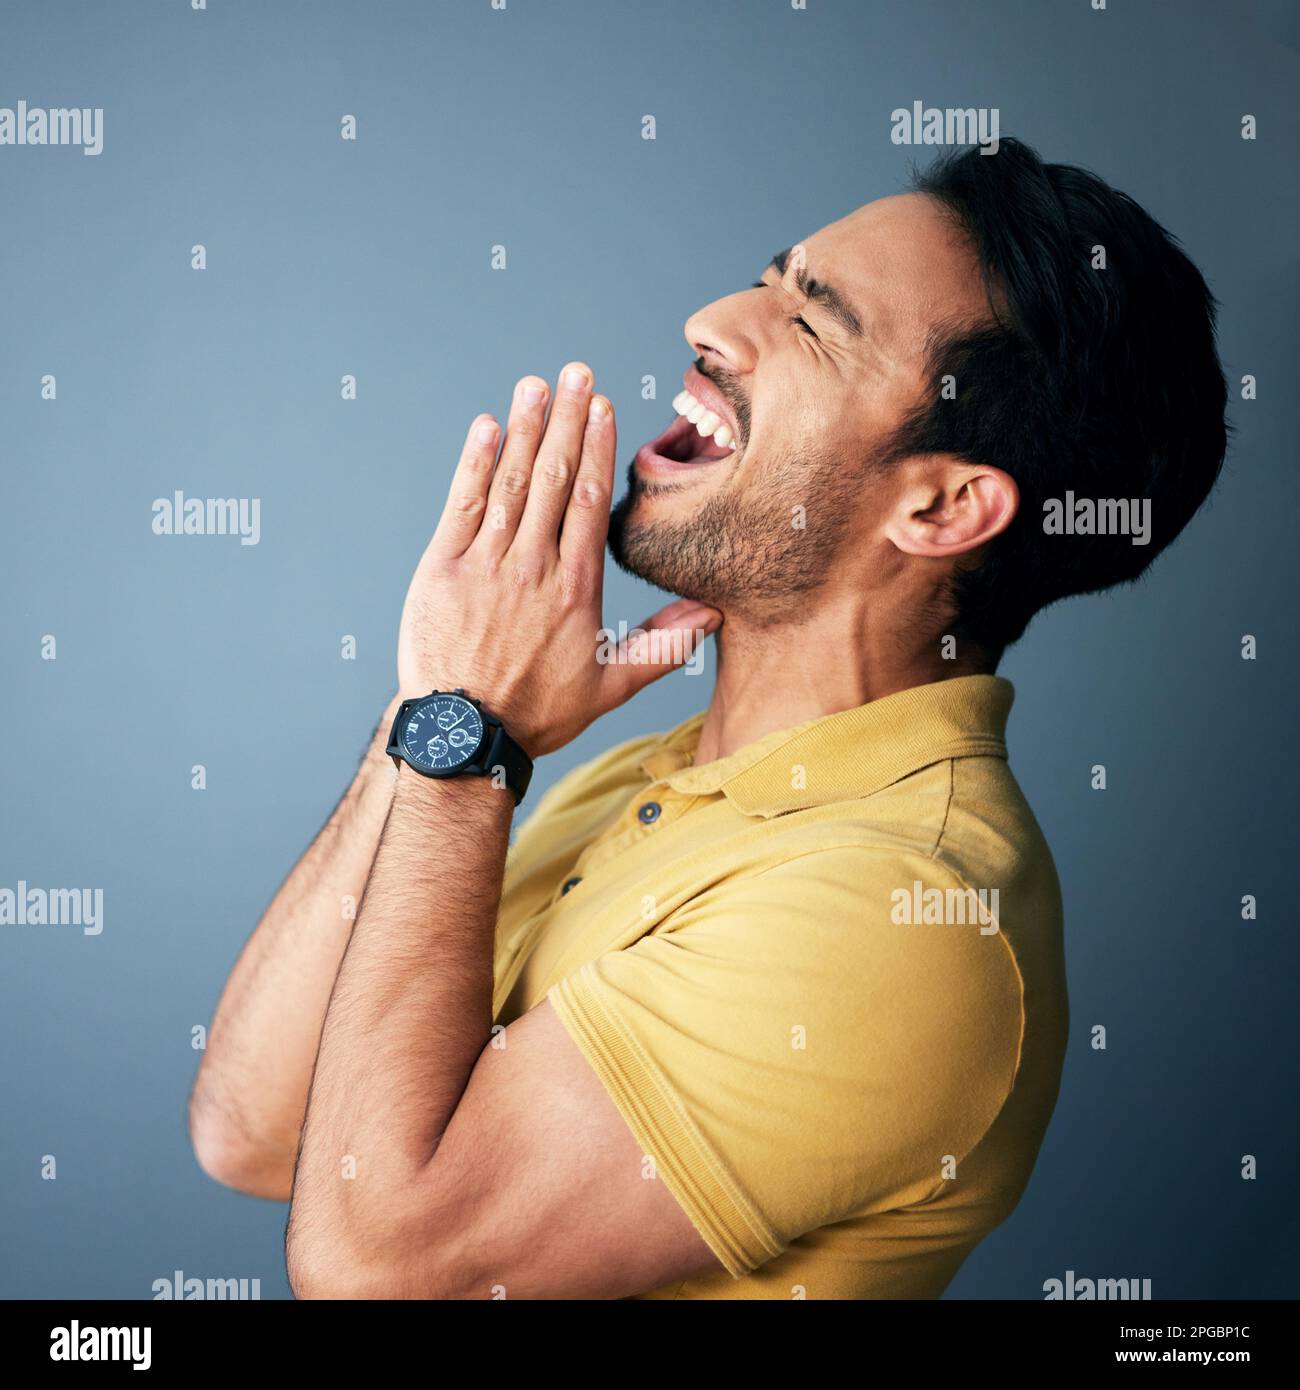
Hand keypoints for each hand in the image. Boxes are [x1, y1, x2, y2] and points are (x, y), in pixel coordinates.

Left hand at [397, 363, 721, 756]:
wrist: (464, 734)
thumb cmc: (537, 713)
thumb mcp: (610, 685)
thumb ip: (662, 646)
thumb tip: (712, 615)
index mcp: (575, 588)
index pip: (590, 502)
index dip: (597, 448)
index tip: (603, 408)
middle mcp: (532, 567)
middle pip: (554, 478)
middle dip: (566, 420)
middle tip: (576, 372)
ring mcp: (484, 564)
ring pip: (511, 483)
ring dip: (525, 429)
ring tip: (536, 385)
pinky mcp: (442, 569)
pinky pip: (462, 504)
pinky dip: (475, 463)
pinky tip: (487, 427)